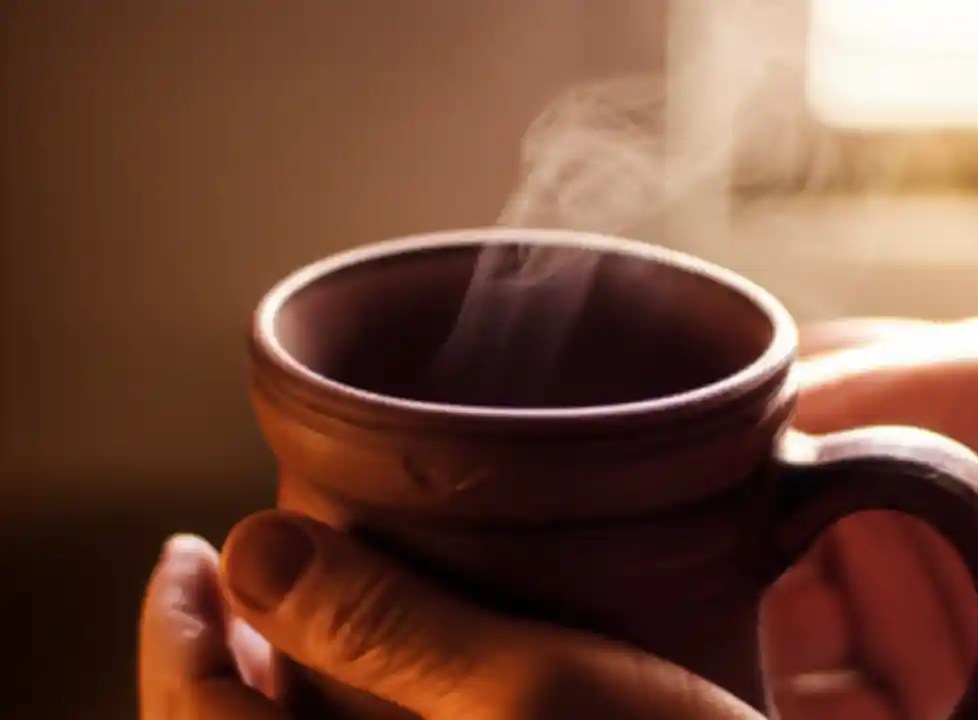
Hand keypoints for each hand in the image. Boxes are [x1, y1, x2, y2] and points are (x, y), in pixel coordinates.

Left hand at [138, 513, 762, 719]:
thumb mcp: (529, 685)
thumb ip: (386, 625)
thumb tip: (249, 554)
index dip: (171, 635)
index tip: (184, 550)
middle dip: (200, 663)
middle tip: (212, 574)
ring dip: (261, 692)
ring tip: (275, 614)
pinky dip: (329, 719)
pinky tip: (369, 674)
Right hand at [762, 315, 977, 718]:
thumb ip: (870, 384)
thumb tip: (749, 423)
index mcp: (887, 449)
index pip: (770, 461)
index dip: (744, 482)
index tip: (747, 498)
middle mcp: (883, 538)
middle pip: (765, 560)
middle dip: (763, 575)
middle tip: (809, 588)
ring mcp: (902, 627)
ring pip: (788, 645)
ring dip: (786, 647)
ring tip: (824, 629)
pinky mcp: (926, 706)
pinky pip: (834, 713)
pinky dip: (825, 714)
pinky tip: (861, 703)